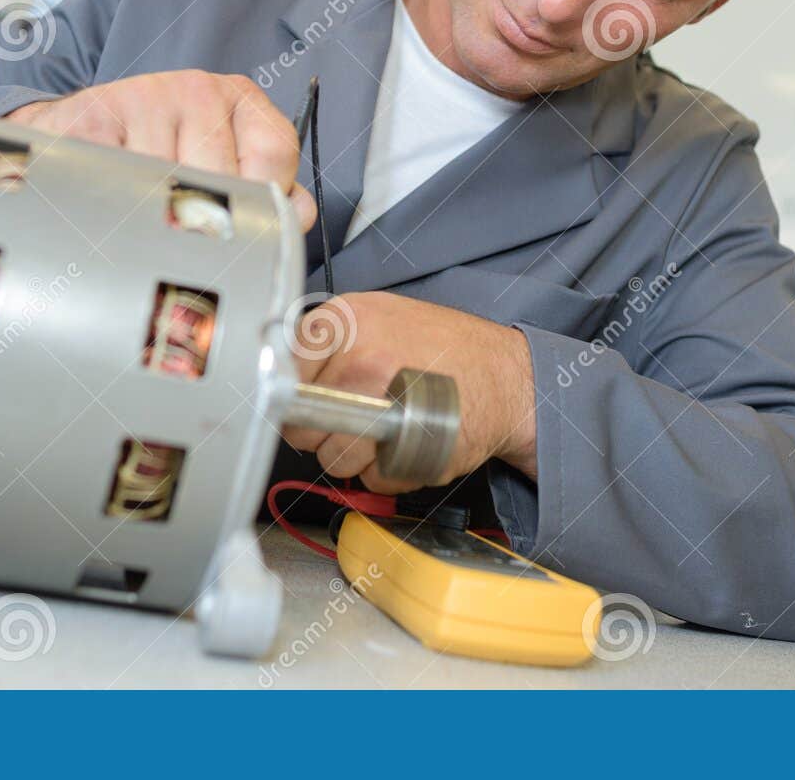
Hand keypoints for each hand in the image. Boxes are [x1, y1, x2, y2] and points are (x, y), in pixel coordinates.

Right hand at [5, 71, 315, 230]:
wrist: (77, 129)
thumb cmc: (162, 153)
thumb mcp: (224, 160)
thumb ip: (270, 190)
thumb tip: (297, 215)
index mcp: (241, 99)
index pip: (275, 154)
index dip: (262, 199)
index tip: (239, 220)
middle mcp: (200, 89)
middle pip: (223, 178)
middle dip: (206, 219)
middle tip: (185, 232)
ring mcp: (148, 97)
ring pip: (172, 187)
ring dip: (158, 217)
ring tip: (147, 217)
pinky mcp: (98, 116)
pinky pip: (122, 182)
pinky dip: (118, 206)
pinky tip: (114, 202)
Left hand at [283, 291, 537, 493]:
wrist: (512, 378)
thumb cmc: (448, 349)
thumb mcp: (382, 316)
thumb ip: (331, 341)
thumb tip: (283, 375)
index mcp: (348, 320)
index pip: (282, 373)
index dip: (294, 395)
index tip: (309, 401)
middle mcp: (360, 358)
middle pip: (301, 422)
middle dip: (322, 430)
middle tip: (357, 417)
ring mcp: (381, 405)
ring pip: (331, 457)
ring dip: (355, 455)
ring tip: (389, 429)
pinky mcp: (403, 450)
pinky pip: (368, 478)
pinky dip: (386, 472)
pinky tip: (408, 444)